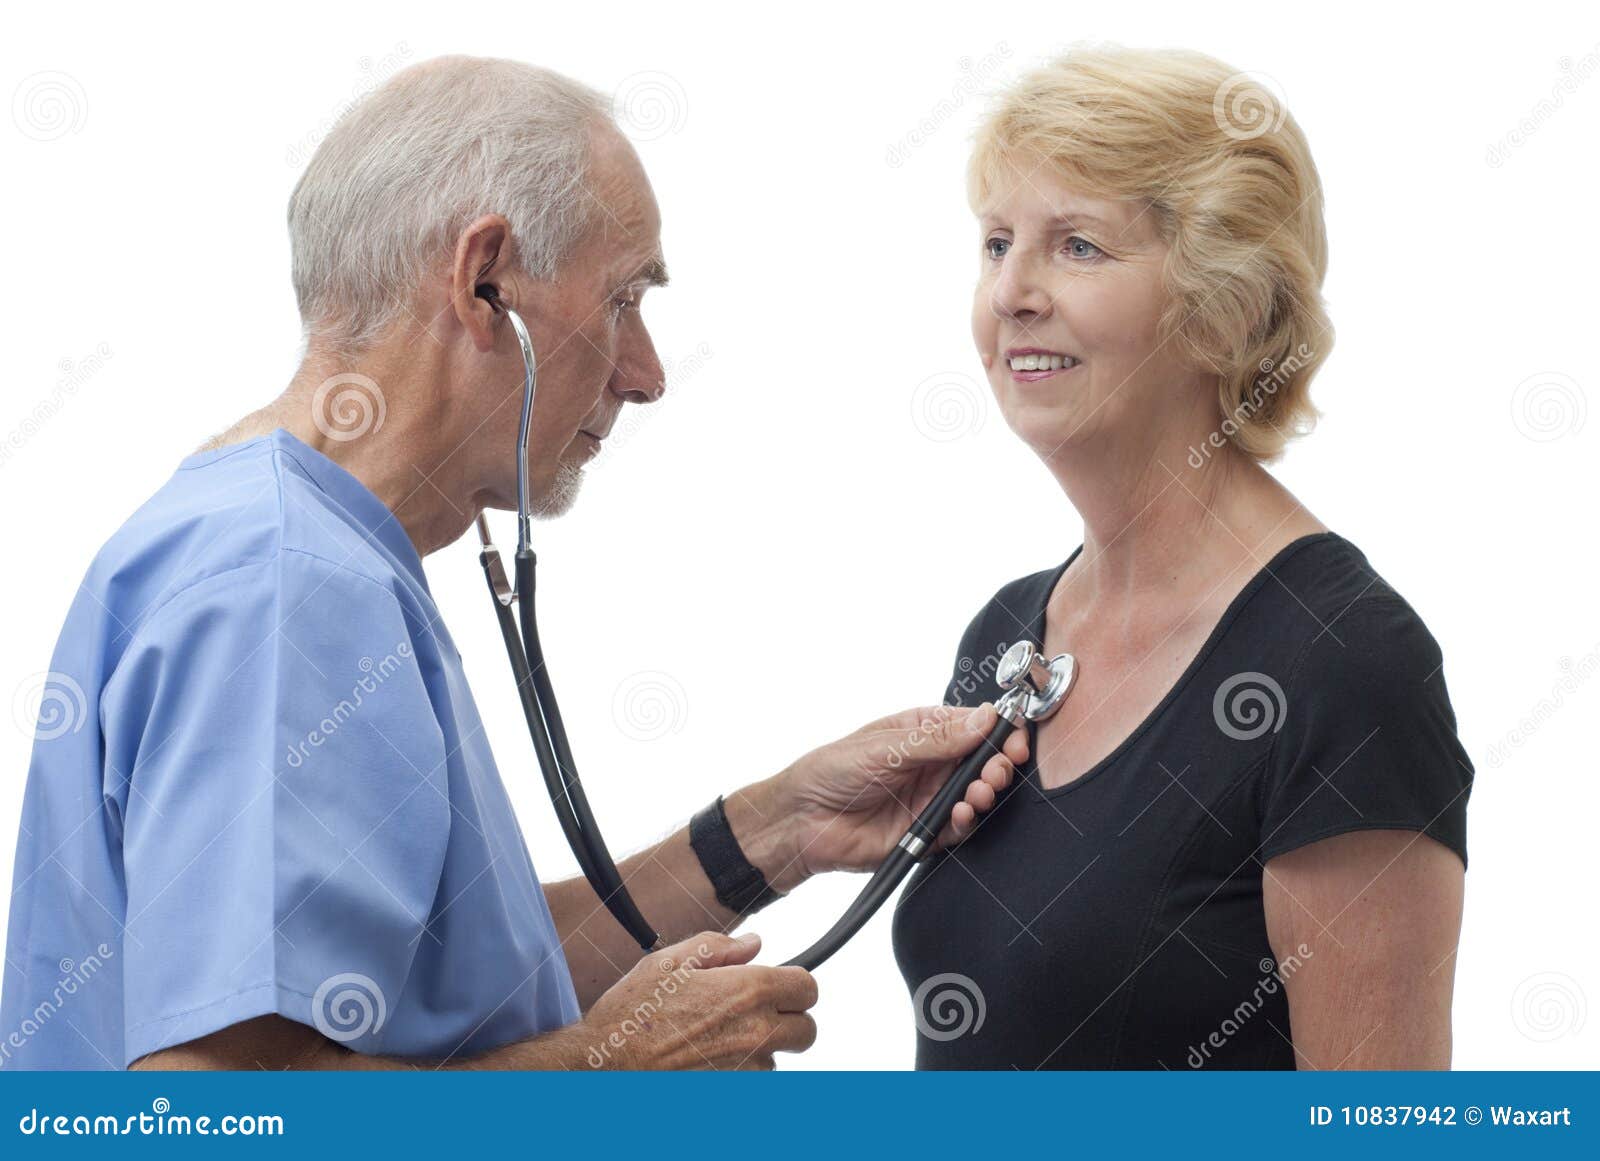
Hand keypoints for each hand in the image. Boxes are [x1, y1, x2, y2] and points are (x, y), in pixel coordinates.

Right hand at [576, 931, 817, 1070]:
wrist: (604, 1069)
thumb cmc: (631, 1016)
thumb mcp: (669, 962)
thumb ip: (718, 947)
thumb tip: (752, 944)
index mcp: (747, 992)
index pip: (808, 988)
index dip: (793, 985)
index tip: (777, 988)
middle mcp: (756, 1034)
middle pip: (806, 1031)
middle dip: (788, 1020)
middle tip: (753, 1015)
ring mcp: (747, 1072)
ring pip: (777, 1061)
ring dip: (759, 1051)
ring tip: (715, 1041)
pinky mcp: (734, 1097)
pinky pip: (752, 1085)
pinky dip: (738, 1076)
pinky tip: (705, 1063)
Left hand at [764, 703, 1027, 882]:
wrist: (802, 820)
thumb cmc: (830, 771)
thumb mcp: (885, 746)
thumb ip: (937, 739)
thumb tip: (983, 718)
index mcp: (923, 731)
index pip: (973, 725)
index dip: (998, 730)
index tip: (1013, 737)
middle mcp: (932, 763)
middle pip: (983, 761)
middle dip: (998, 763)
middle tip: (998, 768)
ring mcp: (931, 797)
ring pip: (976, 794)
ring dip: (985, 792)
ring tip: (979, 791)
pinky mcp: (926, 830)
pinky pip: (958, 827)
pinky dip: (966, 821)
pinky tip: (961, 813)